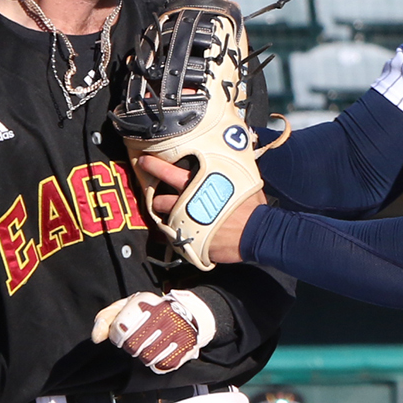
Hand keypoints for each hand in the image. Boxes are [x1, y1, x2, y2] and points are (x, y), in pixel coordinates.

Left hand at [91, 290, 216, 373]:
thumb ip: (107, 317)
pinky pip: (162, 364)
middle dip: (131, 345)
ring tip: (150, 344)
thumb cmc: (152, 310)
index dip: (116, 334)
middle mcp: (163, 316)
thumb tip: (96, 337)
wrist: (191, 314)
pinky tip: (161, 351)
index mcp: (146, 302)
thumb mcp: (128, 305)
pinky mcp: (185, 347)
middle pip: (132, 345)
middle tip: (138, 339)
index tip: (123, 333)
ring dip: (144, 354)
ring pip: (147, 356)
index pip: (119, 328)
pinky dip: (158, 362)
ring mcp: (176, 332)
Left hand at [137, 156, 262, 264]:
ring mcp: (186, 223)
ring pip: (163, 219)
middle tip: (150, 195)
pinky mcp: (190, 242)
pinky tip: (181, 232)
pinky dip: (176, 234)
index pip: (168, 171)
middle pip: (159, 200)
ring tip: (167, 215)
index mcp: (198, 184)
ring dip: (164, 216)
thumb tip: (230, 160)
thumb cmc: (251, 206)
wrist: (258, 233)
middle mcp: (187, 203)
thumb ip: (228, 172)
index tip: (144, 161)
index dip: (153, 165)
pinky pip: (175, 238)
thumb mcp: (242, 180)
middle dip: (154, 199)